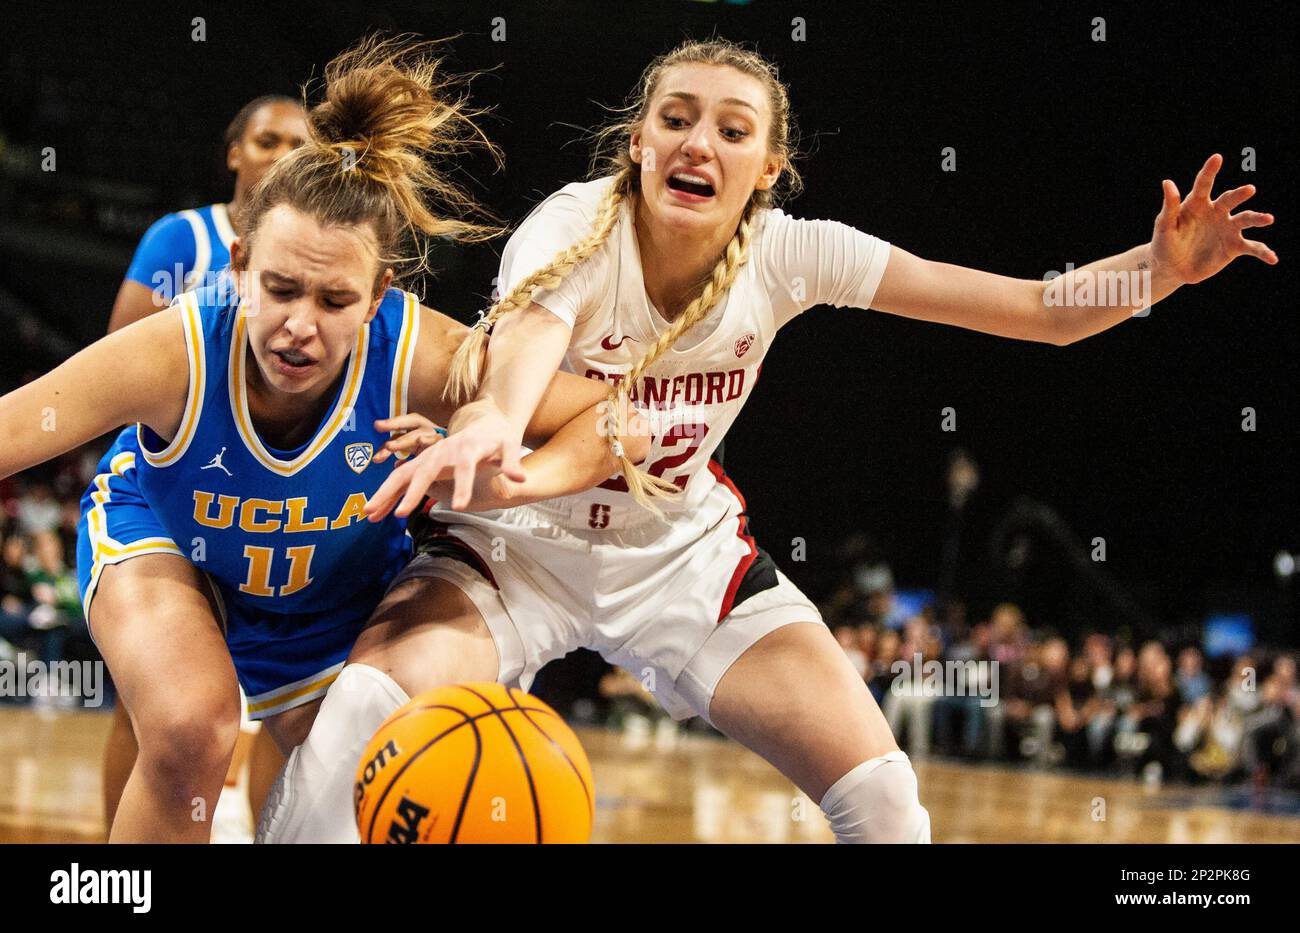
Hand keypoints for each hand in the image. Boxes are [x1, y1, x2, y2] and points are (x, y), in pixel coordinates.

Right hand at [364, 403, 526, 519]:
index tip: (458, 507)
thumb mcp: (509, 445)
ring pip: (402, 476)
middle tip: (400, 515)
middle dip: (410, 493)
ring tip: (369, 515)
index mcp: (465, 449)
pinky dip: (387, 496)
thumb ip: (512, 461)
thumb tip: (520, 477)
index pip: (463, 469)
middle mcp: (440, 452)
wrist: (484, 423)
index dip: (461, 487)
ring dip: (386, 495)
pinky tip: (375, 513)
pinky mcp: (421, 464)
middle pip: (422, 472)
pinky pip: (400, 481)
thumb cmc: (497, 437)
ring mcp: (427, 457)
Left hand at [1151, 153, 1276, 284]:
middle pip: (1230, 199)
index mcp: (1198, 204)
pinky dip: (1263, 252)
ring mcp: (1227, 228)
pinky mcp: (1234, 246)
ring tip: (1268, 219)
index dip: (1210, 171)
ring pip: (1246, 219)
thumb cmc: (1165, 244)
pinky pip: (1252, 247)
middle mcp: (1217, 212)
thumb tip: (1167, 182)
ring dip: (1257, 218)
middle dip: (1239, 194)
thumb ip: (1169, 206)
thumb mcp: (1164, 226)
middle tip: (1249, 189)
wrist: (1172, 269)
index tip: (1217, 157)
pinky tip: (1272, 258)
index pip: (1204, 184)